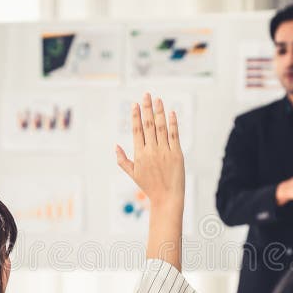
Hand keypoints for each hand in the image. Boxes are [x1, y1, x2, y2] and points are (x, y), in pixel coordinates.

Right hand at [115, 93, 184, 210]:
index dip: (135, 116)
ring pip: (161, 127)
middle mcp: (152, 151)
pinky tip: (171, 112)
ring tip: (158, 99)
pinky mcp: (177, 153)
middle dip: (147, 108)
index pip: (137, 131)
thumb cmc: (149, 186)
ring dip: (159, 112)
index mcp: (140, 154)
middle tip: (146, 94)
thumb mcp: (133, 174)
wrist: (167, 198)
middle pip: (149, 125)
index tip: (135, 104)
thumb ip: (122, 160)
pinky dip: (173, 123)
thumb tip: (115, 146)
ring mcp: (165, 151)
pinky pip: (174, 135)